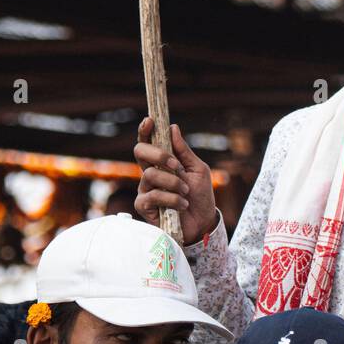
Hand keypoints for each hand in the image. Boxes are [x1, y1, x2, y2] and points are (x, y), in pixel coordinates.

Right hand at [133, 119, 215, 241]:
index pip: (148, 142)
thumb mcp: (198, 170)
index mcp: (162, 162)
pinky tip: (182, 204)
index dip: (145, 130)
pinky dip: (172, 198)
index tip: (150, 120)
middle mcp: (150, 173)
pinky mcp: (144, 206)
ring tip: (186, 191)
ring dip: (173, 182)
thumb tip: (172, 127)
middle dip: (158, 154)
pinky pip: (153, 195)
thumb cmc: (200, 196)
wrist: (203, 223)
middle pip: (140, 152)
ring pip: (150, 174)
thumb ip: (184, 151)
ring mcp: (145, 189)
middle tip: (176, 165)